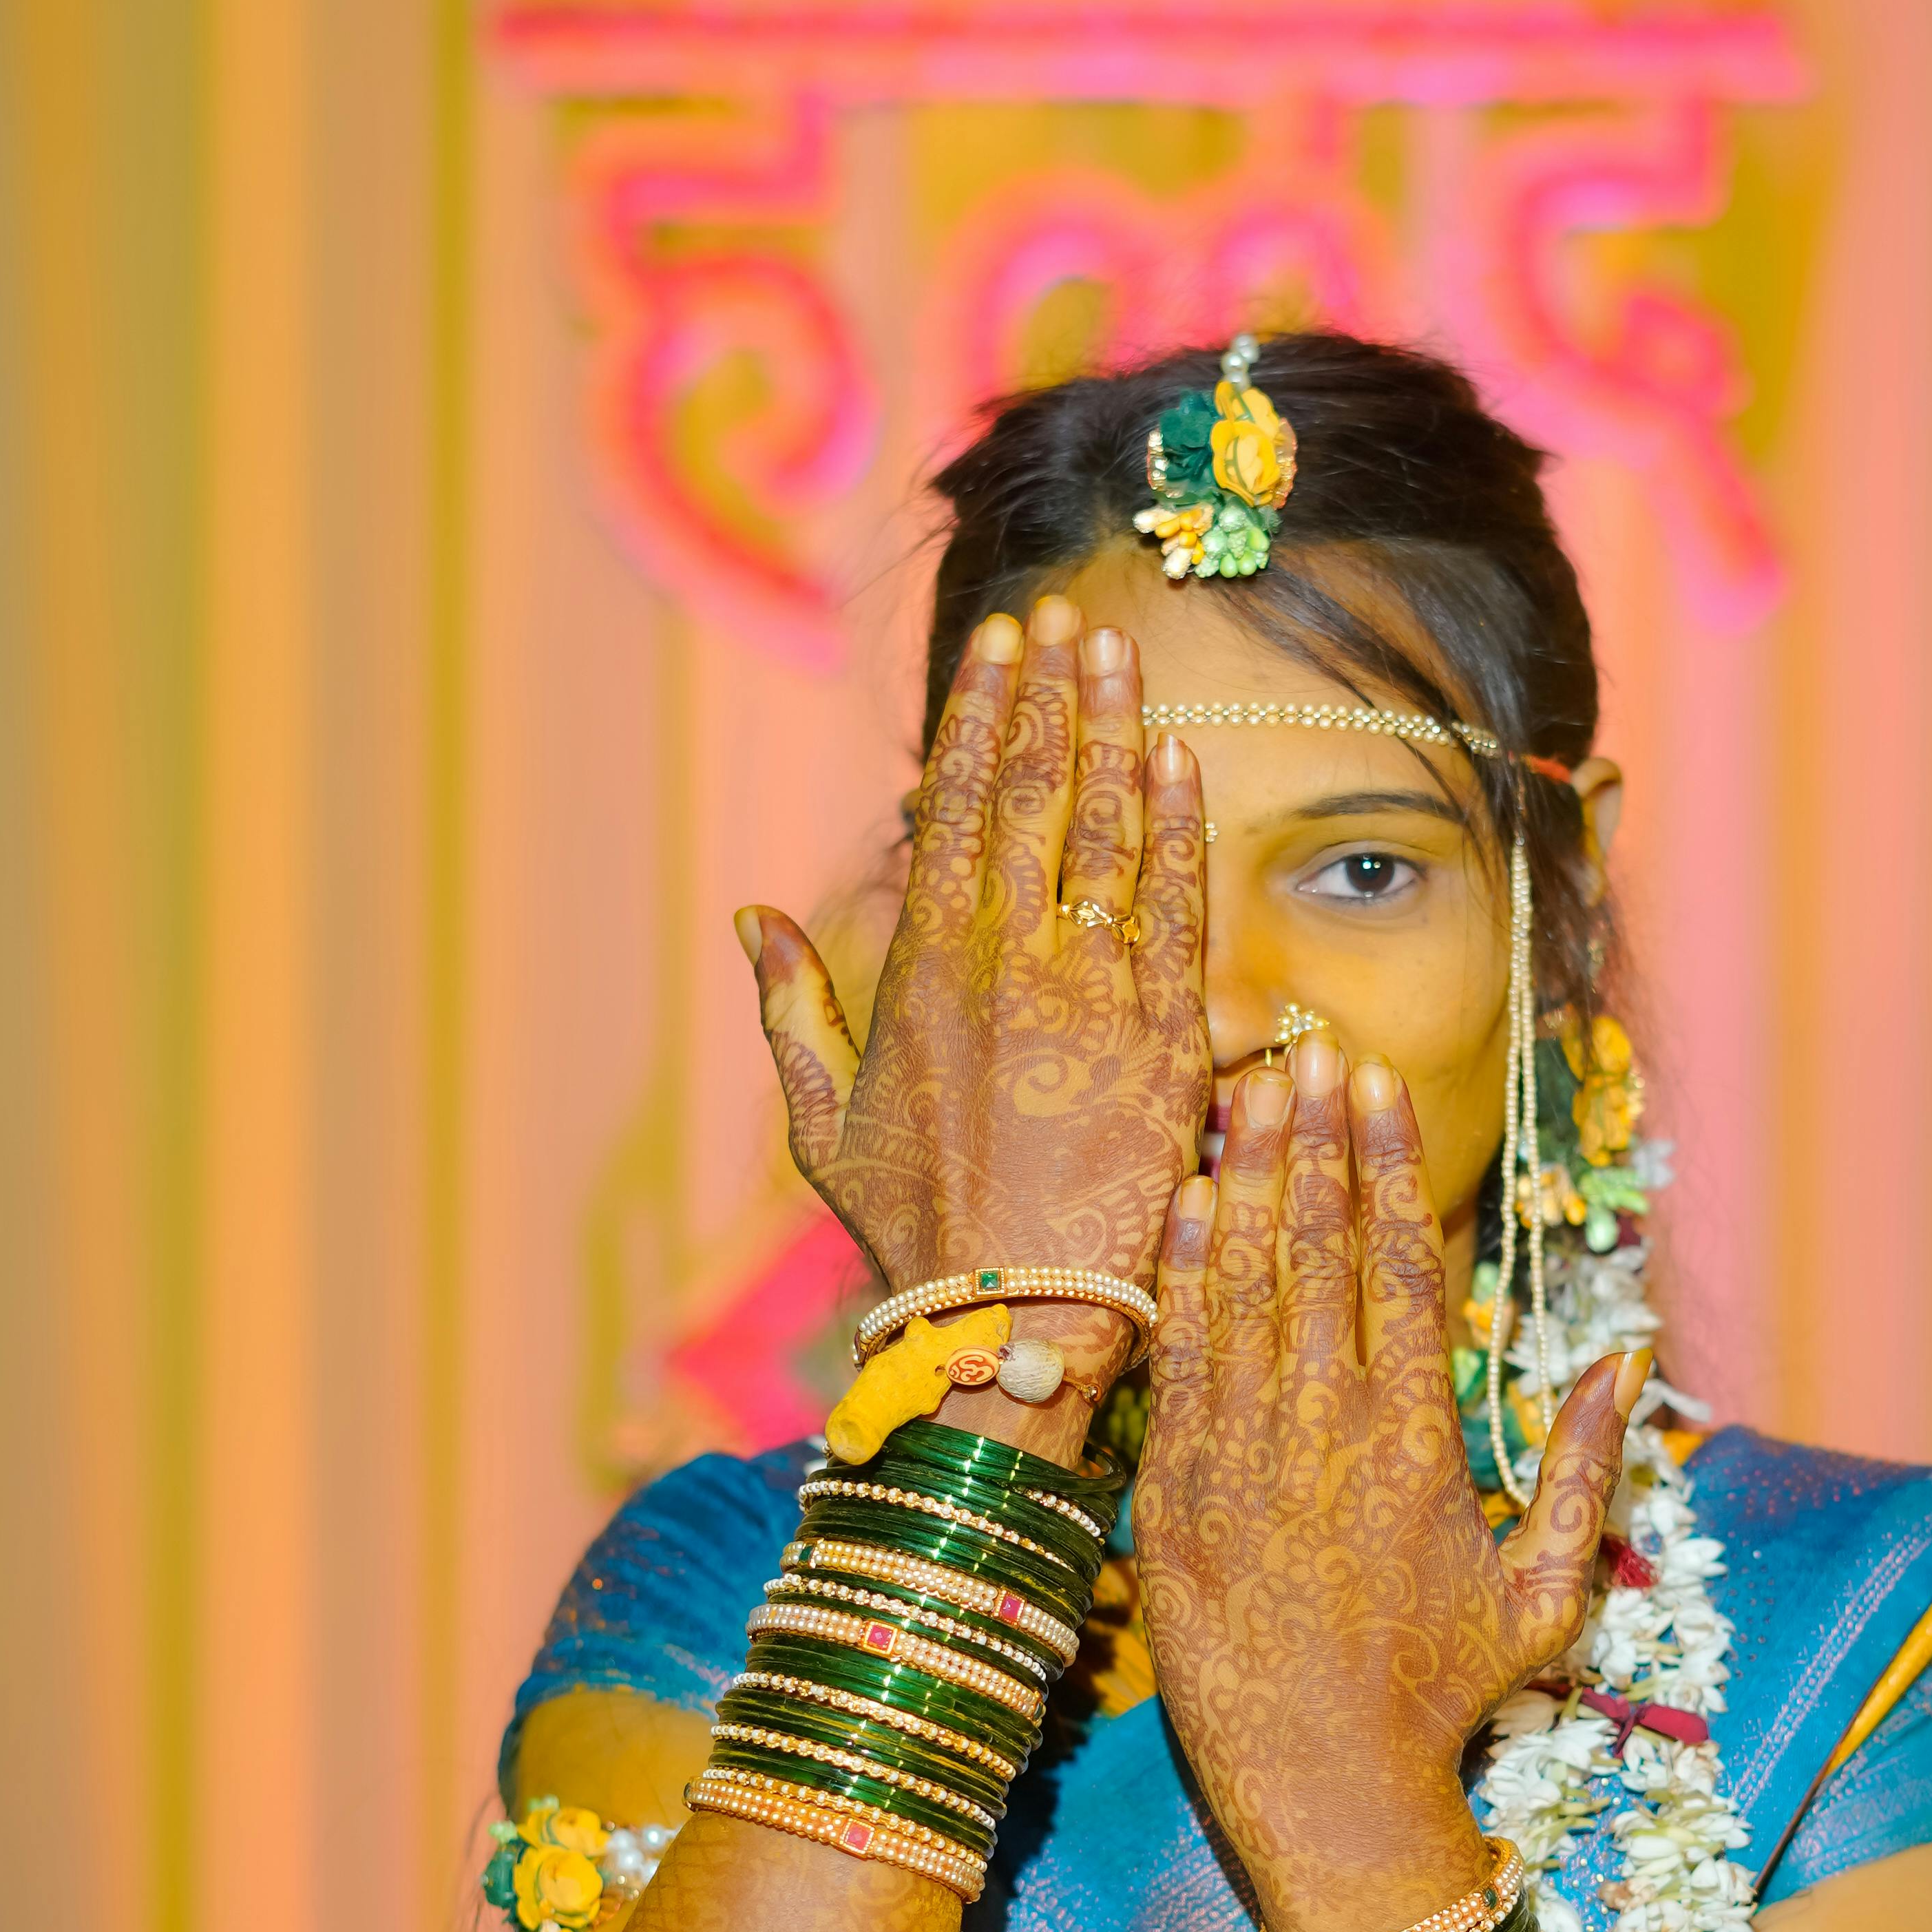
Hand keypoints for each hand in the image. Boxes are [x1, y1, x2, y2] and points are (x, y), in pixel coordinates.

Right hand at [736, 601, 1208, 1408]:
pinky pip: (1175, 905)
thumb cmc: (915, 1229)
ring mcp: (1093, 991)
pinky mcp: (1165, 1033)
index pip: (957, 810)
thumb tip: (752, 917)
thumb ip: (791, 1009)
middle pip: (1034, 795)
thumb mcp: (823, 1122)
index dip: (982, 719)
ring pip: (1107, 829)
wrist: (1016, 1316)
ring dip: (1114, 731)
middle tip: (1066, 616)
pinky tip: (1179, 760)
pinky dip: (1176, 826)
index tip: (1000, 649)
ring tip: (1118, 652)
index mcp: (924, 969)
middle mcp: (1007, 960)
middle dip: (1050, 697)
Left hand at [1134, 1030, 1643, 1931]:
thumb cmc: (1446, 1700)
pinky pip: (1181, 1357)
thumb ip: (1585, 1466)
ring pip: (1244, 1286)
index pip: (1403, 1270)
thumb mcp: (1548, 1592)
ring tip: (1250, 1085)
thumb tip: (1627, 1356)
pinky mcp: (1179, 1494)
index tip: (1376, 1086)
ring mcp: (1246, 1459)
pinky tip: (1189, 1196)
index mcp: (1423, 1445)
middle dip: (1314, 1139)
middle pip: (1319, 1251)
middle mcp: (1331, 1432)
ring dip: (1249, 1177)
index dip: (1387, 1167)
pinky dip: (1183, 1271)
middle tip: (1308, 1044)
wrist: (1326, 1795)